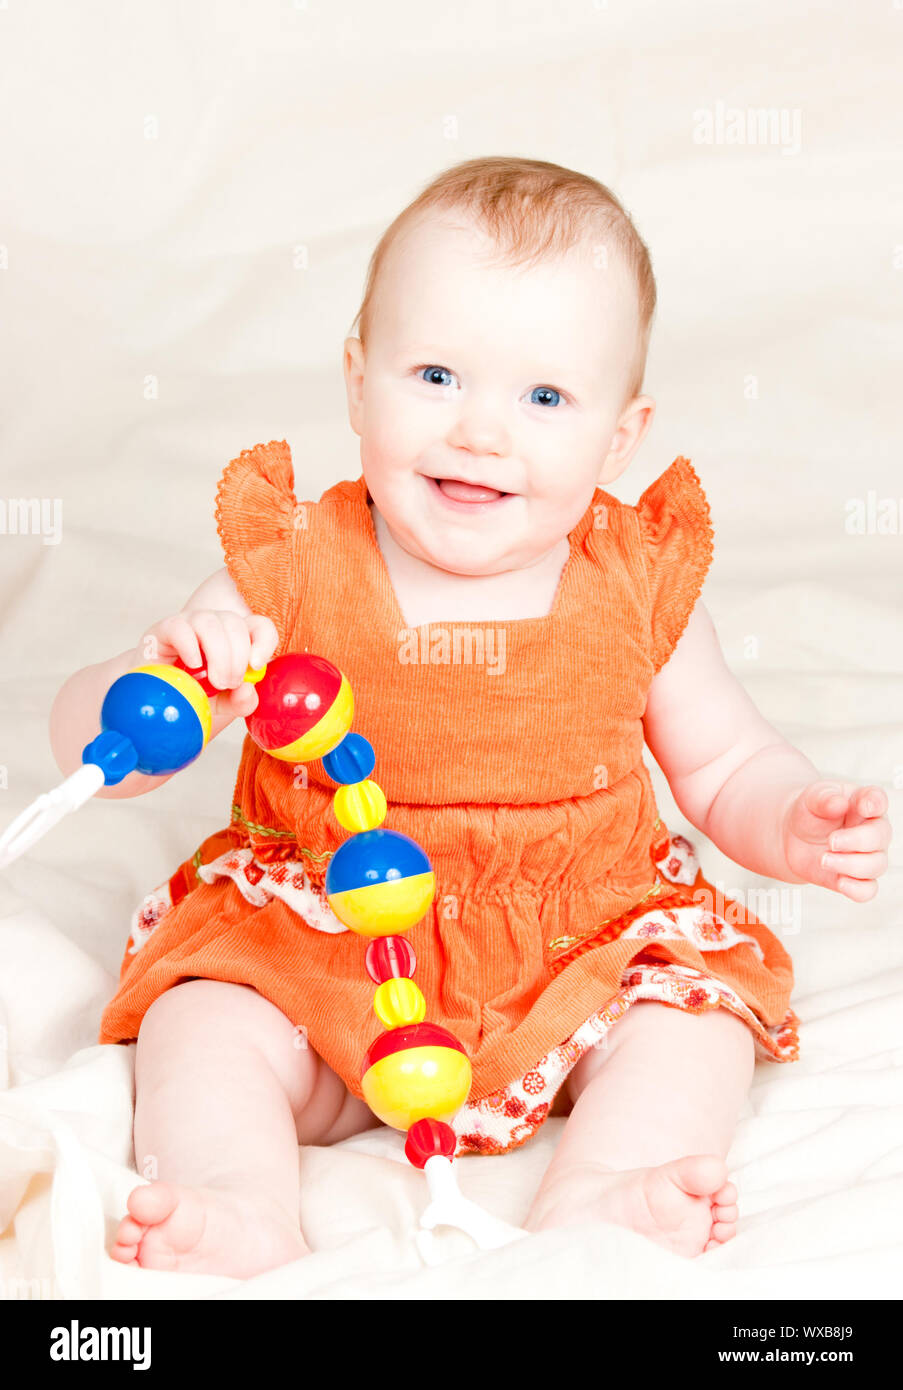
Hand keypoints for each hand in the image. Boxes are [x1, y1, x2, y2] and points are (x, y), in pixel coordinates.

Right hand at [137, 611, 278, 721]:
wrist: (154, 702)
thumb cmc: (191, 696)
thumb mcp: (222, 704)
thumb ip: (240, 701)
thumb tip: (247, 689)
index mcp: (235, 638)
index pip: (259, 626)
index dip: (264, 642)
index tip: (256, 667)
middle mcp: (214, 625)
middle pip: (235, 623)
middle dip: (238, 657)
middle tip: (229, 684)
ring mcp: (189, 624)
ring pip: (211, 621)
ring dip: (219, 653)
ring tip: (215, 681)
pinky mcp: (164, 630)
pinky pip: (181, 627)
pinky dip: (190, 646)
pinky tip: (193, 666)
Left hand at [783, 781, 891, 900]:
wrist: (792, 837)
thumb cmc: (809, 814)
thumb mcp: (811, 798)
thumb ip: (824, 797)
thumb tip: (838, 802)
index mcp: (862, 803)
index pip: (878, 799)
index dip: (875, 803)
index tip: (864, 807)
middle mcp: (870, 830)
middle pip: (880, 837)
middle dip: (856, 841)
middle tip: (831, 840)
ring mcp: (866, 855)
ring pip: (876, 865)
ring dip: (849, 865)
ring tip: (824, 859)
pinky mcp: (854, 877)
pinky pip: (867, 890)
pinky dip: (856, 889)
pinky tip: (840, 882)